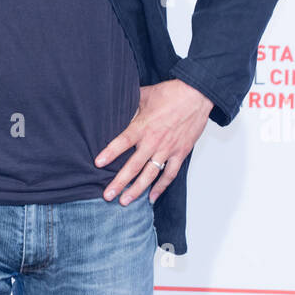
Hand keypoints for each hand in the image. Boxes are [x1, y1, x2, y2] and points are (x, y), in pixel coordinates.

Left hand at [94, 79, 213, 205]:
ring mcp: (168, 149)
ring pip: (150, 175)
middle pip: (133, 166)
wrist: (197, 95)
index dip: (110, 153)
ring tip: (125, 201)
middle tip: (108, 195)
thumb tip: (117, 110)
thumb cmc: (171, 93)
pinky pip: (170, 174)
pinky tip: (151, 197)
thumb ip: (130, 106)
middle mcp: (154, 141)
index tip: (98, 163)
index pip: (122, 142)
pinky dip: (161, 187)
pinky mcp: (180, 153)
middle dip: (119, 182)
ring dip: (137, 189)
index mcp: (143, 126)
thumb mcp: (144, 96)